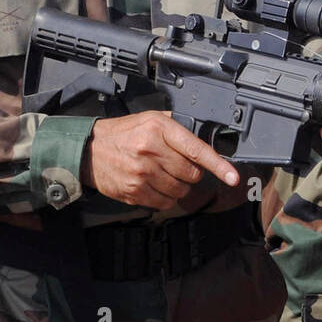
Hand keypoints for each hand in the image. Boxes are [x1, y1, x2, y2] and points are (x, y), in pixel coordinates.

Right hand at [82, 111, 239, 210]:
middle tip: (175, 165)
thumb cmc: (123, 133)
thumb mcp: (149, 119)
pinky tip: (153, 185)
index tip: (233, 177)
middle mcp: (151, 151)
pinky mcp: (134, 192)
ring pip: (180, 191)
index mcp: (159, 129)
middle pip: (192, 174)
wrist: (88, 150)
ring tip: (161, 175)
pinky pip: (164, 203)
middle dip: (190, 172)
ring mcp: (142, 174)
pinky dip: (164, 197)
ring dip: (178, 186)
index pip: (197, 150)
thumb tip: (205, 142)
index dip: (219, 165)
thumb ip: (176, 128)